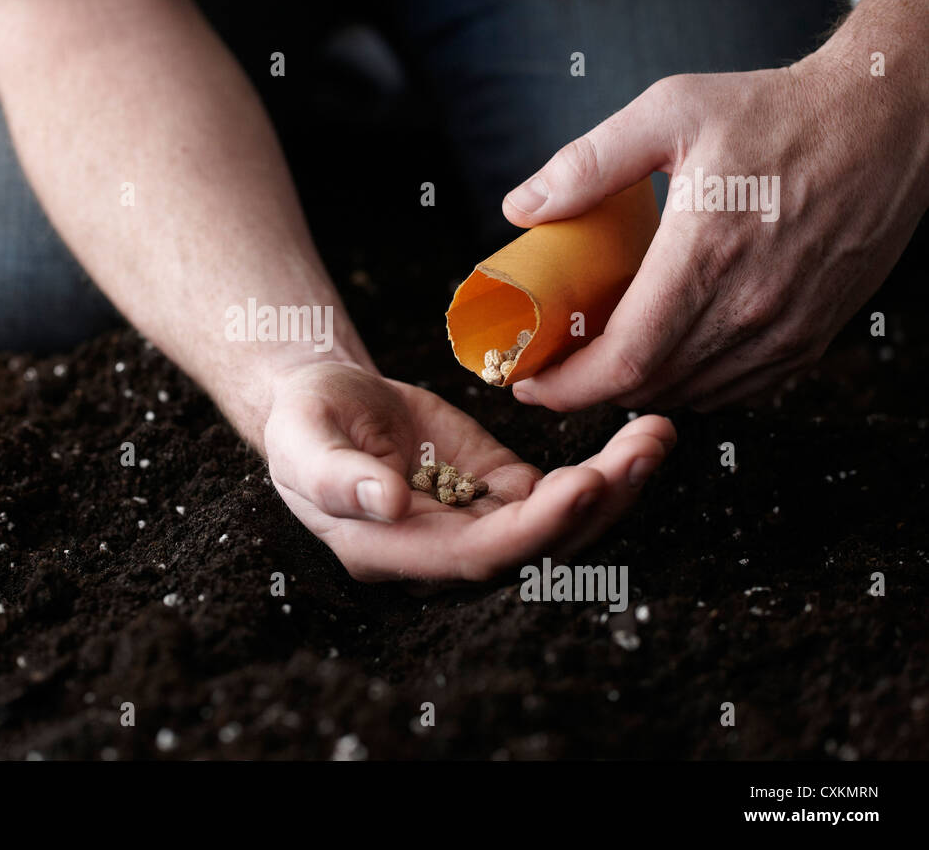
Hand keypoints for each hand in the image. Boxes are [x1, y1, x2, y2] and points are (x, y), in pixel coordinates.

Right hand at [263, 362, 674, 582]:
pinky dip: (606, 471)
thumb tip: (386, 505)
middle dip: (598, 505)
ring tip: (657, 436)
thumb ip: (335, 476)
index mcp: (391, 549)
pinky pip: (562, 494)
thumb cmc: (305, 421)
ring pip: (560, 525)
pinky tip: (638, 436)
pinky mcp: (500, 491)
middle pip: (535, 548)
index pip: (474, 555)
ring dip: (615, 488)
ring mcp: (477, 521)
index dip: (533, 530)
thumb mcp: (302, 438)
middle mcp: (443, 550)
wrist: (328, 402)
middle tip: (644, 449)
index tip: (582, 486)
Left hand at [501, 54, 928, 410]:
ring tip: (602, 362)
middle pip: (650, 386)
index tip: (528, 382)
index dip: (566, 386)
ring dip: (638, 390)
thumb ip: (587, 163)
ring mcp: (787, 328)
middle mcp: (750, 306)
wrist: (886, 119)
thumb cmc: (777, 110)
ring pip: (692, 394)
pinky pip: (740, 390)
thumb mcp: (670, 111)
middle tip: (552, 371)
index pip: (624, 359)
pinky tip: (668, 356)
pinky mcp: (814, 334)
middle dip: (588, 390)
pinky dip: (692, 385)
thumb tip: (521, 206)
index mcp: (705, 255)